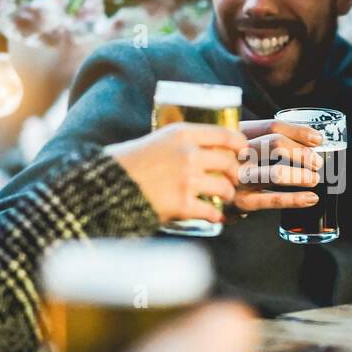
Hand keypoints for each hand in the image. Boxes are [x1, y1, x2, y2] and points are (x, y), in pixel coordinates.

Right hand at [107, 123, 246, 224]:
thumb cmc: (128, 162)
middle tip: (234, 180)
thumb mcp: (157, 141)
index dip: (239, 145)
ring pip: (226, 188)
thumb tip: (207, 150)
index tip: (243, 152)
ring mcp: (187, 180)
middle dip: (235, 174)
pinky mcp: (183, 204)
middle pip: (230, 163)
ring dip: (228, 195)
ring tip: (224, 199)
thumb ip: (182, 143)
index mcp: (182, 134)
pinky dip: (217, 216)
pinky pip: (212, 211)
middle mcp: (188, 154)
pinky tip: (215, 217)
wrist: (108, 185)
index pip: (225, 135)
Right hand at [232, 119, 321, 213]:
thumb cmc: (228, 166)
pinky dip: (295, 199)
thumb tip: (312, 140)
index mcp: (237, 134)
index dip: (299, 131)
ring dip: (300, 175)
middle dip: (301, 153)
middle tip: (316, 162)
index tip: (317, 139)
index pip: (272, 126)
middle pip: (275, 145)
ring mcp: (237, 177)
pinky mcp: (240, 202)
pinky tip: (310, 198)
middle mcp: (235, 153)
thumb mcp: (239, 145)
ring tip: (314, 179)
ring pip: (276, 172)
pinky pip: (272, 199)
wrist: (199, 193)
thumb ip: (265, 140)